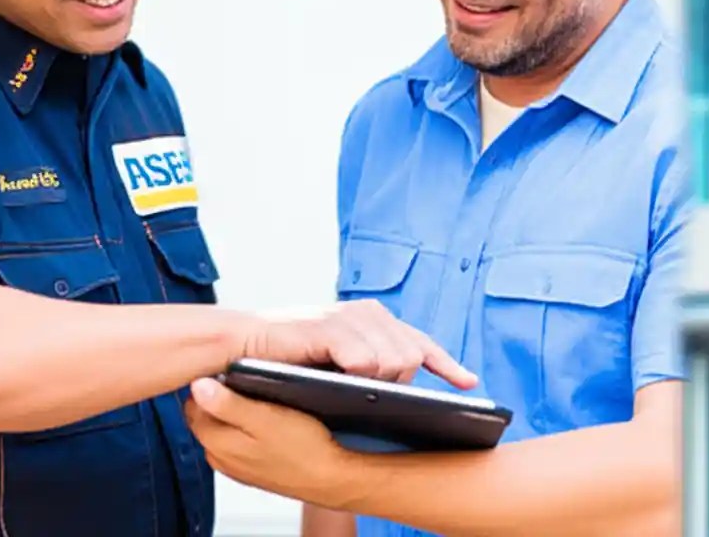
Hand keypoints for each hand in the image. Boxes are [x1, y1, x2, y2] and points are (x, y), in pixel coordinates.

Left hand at [184, 378, 359, 509]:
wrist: (329, 479)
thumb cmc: (303, 448)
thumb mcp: (265, 418)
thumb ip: (228, 404)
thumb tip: (198, 386)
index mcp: (216, 441)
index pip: (194, 405)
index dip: (208, 385)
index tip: (227, 372)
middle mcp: (219, 457)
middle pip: (205, 418)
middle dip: (218, 399)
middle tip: (246, 383)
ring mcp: (235, 466)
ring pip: (222, 431)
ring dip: (233, 415)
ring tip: (260, 401)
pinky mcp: (251, 470)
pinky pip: (238, 444)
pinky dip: (246, 431)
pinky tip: (267, 424)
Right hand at [238, 299, 476, 388]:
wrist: (240, 345)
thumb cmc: (289, 359)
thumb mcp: (339, 365)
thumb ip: (370, 370)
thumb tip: (404, 390)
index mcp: (374, 320)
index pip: (421, 342)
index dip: (447, 365)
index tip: (468, 384)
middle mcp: (368, 313)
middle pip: (413, 354)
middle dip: (403, 381)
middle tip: (375, 394)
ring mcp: (349, 317)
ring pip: (394, 358)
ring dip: (380, 380)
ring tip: (355, 386)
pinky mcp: (327, 326)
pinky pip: (363, 358)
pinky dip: (361, 373)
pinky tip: (348, 378)